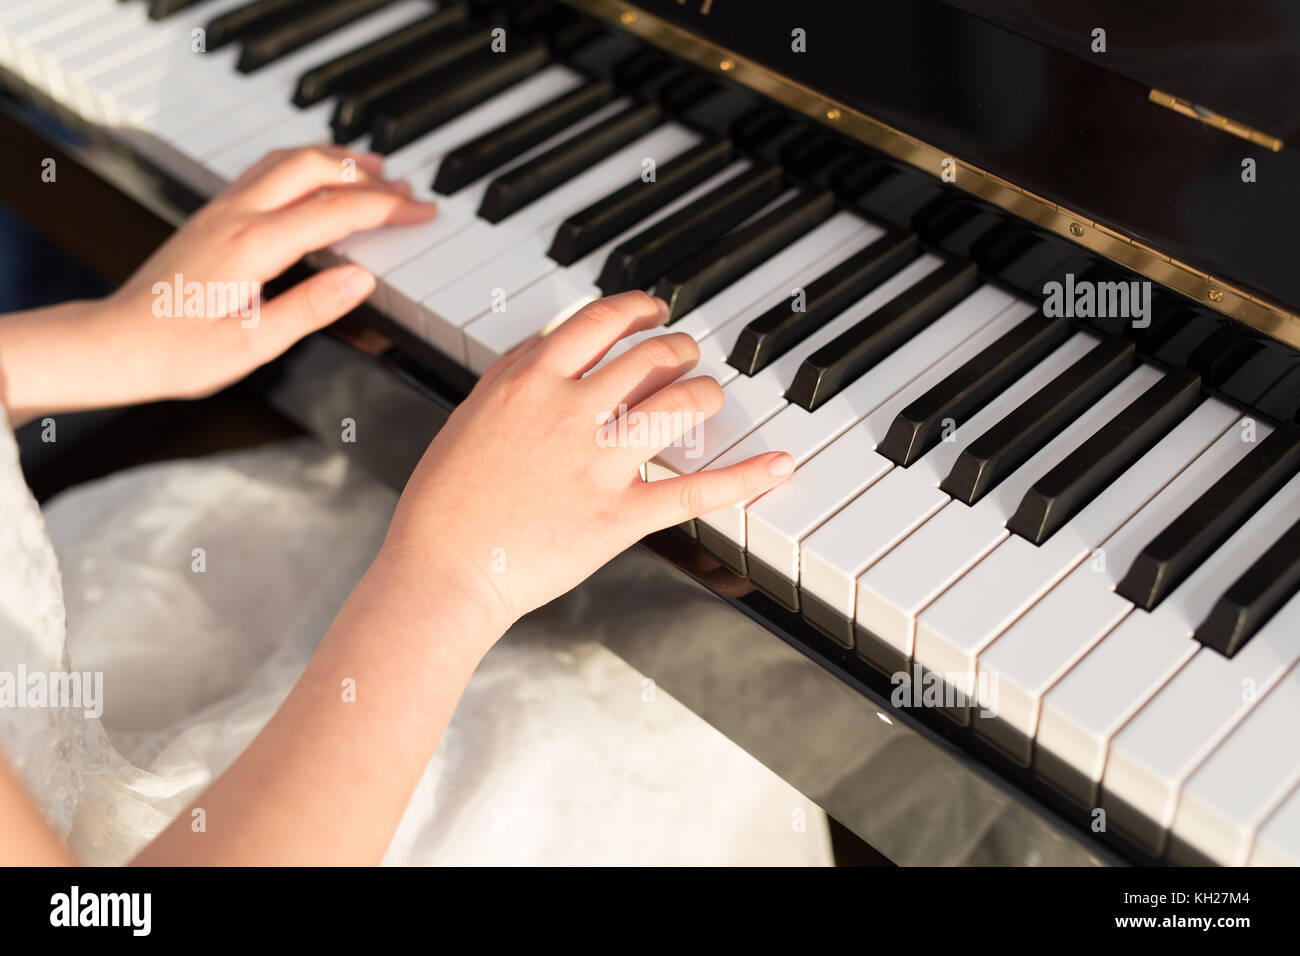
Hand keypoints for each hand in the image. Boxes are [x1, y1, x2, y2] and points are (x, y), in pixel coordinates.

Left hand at [0, 146, 435, 421]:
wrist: (113, 344)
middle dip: (368, 174)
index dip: (386, 210)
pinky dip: (303, 165)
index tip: (421, 211)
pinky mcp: (210, 216)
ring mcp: (219, 211)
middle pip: (313, 167)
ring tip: (372, 170)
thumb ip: (311, 308)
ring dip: (334, 159)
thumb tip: (361, 279)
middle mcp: (236, 216)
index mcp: (253, 246)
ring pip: (286, 160)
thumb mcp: (254, 346)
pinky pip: (264, 171)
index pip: (336, 212)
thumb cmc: (176, 352)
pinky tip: (315, 178)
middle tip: (406, 188)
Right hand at [381, 291, 794, 635]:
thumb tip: (554, 341)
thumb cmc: (445, 501)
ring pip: (680, 405)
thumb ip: (514, 374)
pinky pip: (695, 490)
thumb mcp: (470, 414)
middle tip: (685, 354)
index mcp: (528, 381)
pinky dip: (744, 476)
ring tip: (709, 395)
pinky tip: (779, 464)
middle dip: (679, 349)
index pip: (601, 321)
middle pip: (649, 356)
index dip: (637, 308)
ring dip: (705, 392)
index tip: (653, 310)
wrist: (443, 569)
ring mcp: (599, 463)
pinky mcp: (619, 515)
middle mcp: (569, 411)